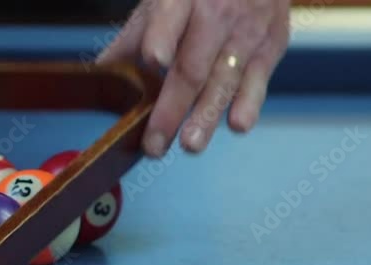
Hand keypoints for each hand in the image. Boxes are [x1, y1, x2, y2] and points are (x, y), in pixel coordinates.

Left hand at [97, 0, 290, 157]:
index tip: (153, 59)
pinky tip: (237, 125)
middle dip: (172, 108)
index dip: (162, 38)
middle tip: (155, 143)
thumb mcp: (162, 1)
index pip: (169, 18)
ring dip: (207, 115)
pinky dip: (249, 103)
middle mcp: (218, 11)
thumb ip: (133, 39)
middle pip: (192, 65)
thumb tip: (97, 75)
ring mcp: (248, 29)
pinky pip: (257, 79)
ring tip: (190, 145)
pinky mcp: (272, 44)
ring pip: (225, 78)